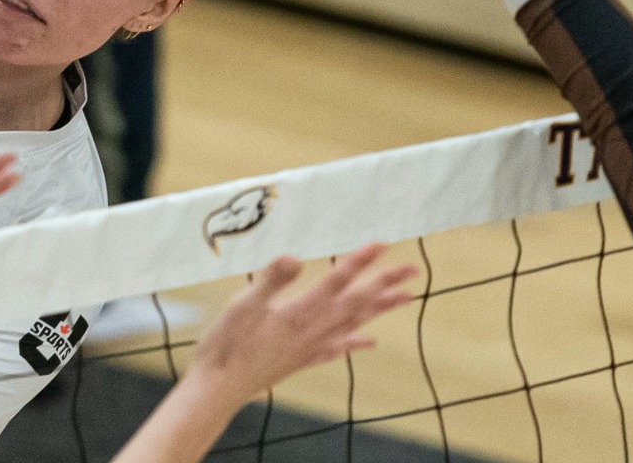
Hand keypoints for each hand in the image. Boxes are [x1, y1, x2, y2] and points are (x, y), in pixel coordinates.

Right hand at [185, 245, 416, 404]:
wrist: (220, 387)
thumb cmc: (227, 344)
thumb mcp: (243, 304)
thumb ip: (270, 280)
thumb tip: (295, 258)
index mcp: (299, 312)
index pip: (336, 281)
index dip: (359, 261)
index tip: (383, 244)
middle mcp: (313, 330)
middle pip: (356, 303)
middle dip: (384, 284)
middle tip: (412, 270)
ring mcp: (310, 347)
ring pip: (354, 324)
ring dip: (380, 309)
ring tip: (405, 297)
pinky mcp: (302, 360)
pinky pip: (338, 349)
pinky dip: (356, 343)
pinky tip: (370, 342)